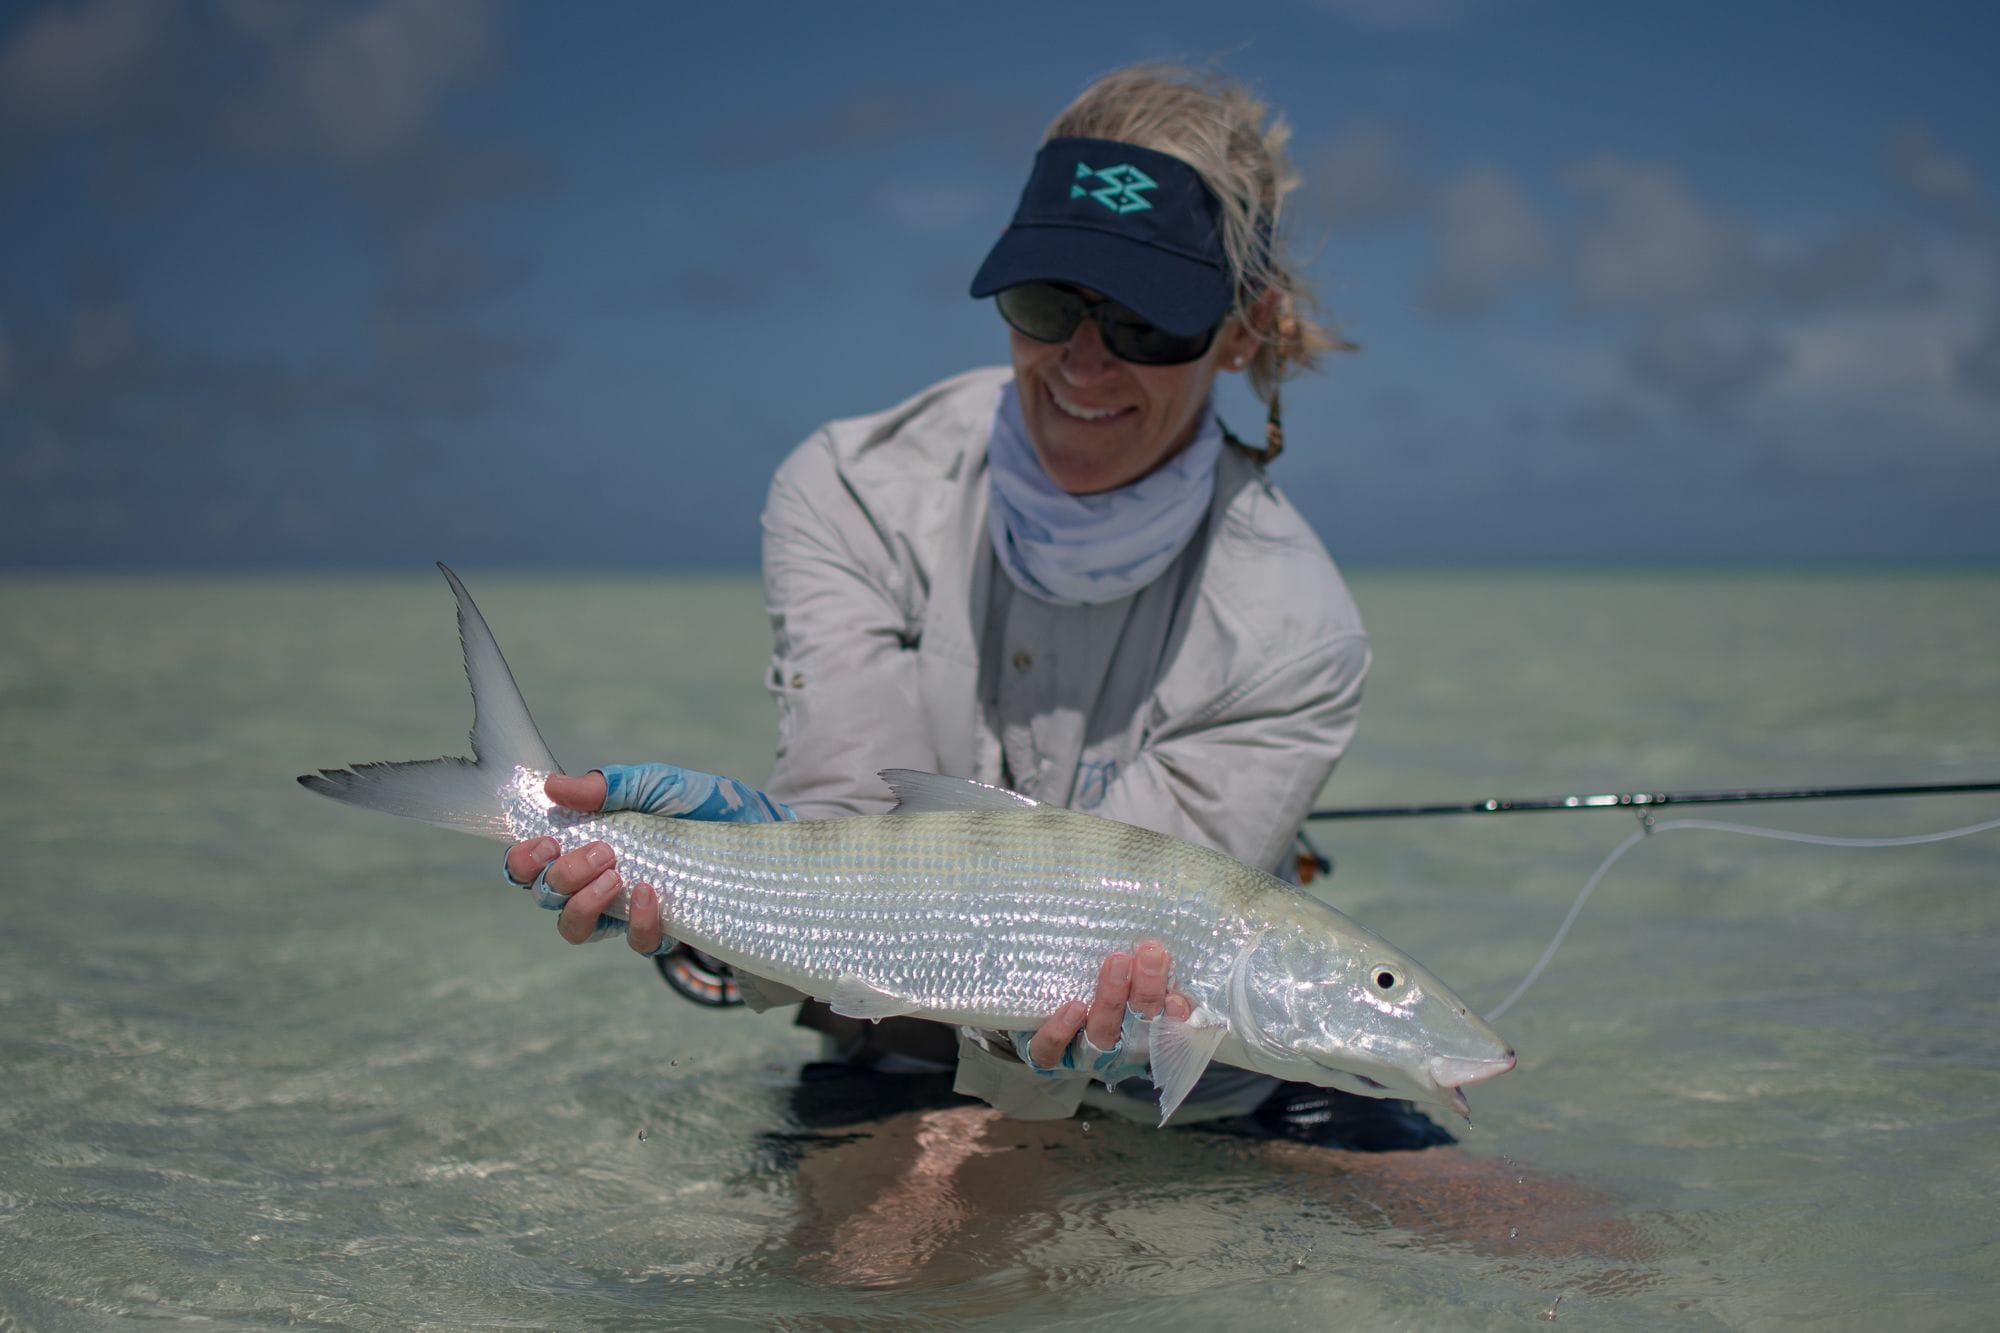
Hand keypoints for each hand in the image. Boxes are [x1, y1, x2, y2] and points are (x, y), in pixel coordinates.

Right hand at [505, 764, 792, 951]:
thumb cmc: (700, 804)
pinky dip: (638, 919)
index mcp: (585, 841)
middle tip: (600, 850)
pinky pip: (635, 942)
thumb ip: (609, 785)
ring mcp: (624, 909)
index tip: (544, 842)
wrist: (761, 832)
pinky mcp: (661, 930)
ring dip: (585, 903)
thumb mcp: (657, 783)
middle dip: (561, 876)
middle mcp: (595, 880)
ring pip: (575, 929)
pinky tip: (653, 893)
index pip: (530, 863)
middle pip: (546, 897)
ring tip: (617, 875)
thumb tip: (554, 787)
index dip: (522, 861)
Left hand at [1025, 941, 1191, 1071]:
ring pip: (1102, 1034)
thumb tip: (1159, 946)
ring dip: (1112, 998)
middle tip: (1151, 954)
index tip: (1177, 997)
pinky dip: (1061, 1031)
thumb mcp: (1129, 993)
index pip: (1170, 1031)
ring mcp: (1085, 1058)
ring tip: (1117, 961)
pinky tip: (1072, 1007)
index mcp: (1146, 1039)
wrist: (1042, 1038)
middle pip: (1140, 1027)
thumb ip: (1146, 976)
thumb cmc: (1097, 1004)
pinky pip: (1053, 1051)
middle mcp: (1121, 1053)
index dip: (1177, 1018)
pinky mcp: (1049, 1060)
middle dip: (1147, 990)